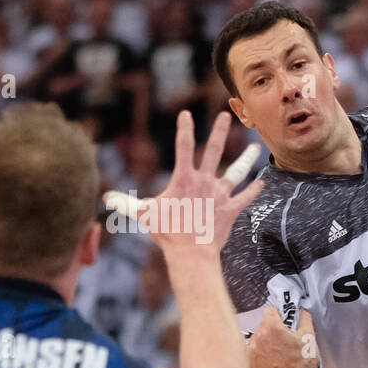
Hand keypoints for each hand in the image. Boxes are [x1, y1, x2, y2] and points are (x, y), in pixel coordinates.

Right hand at [104, 109, 263, 255]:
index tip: (186, 113)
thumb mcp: (145, 215)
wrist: (192, 253)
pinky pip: (245, 198)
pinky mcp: (231, 210)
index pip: (183, 147)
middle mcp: (205, 182)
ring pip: (236, 172)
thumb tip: (105, 198)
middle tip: (225, 114)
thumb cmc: (168, 233)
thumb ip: (126, 204)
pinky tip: (262, 183)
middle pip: (213, 150)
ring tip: (256, 147)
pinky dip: (253, 191)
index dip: (184, 129)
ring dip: (246, 159)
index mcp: (184, 179)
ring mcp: (220, 195)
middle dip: (219, 131)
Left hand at [247, 306, 318, 367]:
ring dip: (266, 342)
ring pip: (258, 339)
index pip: (270, 310)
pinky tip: (273, 361)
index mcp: (271, 328)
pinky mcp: (248, 363)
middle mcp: (257, 338)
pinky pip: (253, 352)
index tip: (283, 320)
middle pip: (264, 325)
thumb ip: (305, 320)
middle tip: (285, 341)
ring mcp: (251, 351)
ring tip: (280, 353)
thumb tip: (303, 313)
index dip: (280, 315)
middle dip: (274, 330)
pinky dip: (261, 354)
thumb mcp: (309, 339)